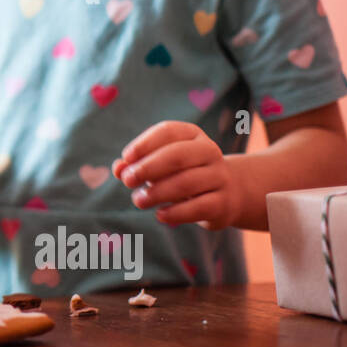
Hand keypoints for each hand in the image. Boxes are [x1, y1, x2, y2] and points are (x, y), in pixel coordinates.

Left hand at [111, 121, 244, 229]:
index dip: (144, 144)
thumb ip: (137, 164)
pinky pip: (198, 207)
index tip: (126, 158)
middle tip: (127, 180)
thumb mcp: (161, 164)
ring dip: (157, 193)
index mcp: (192, 134)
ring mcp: (219, 176)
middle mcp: (209, 151)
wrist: (228, 192)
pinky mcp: (223, 202)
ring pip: (186, 183)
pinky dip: (176, 212)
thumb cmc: (183, 173)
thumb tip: (118, 168)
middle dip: (148, 168)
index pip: (167, 131)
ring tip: (139, 201)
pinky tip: (160, 215)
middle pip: (177, 156)